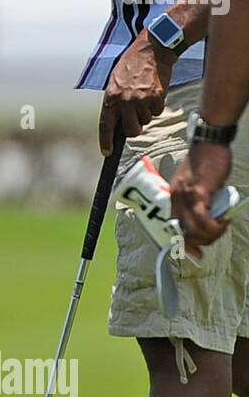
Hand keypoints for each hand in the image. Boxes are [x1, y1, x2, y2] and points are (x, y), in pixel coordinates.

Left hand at [98, 31, 175, 153]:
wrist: (152, 49)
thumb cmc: (132, 64)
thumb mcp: (115, 81)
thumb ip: (115, 101)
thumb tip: (116, 122)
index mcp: (111, 97)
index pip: (105, 125)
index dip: (106, 141)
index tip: (107, 152)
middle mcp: (125, 100)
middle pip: (131, 130)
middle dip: (134, 129)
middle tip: (136, 119)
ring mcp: (141, 99)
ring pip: (146, 121)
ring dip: (146, 112)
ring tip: (144, 95)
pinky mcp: (156, 97)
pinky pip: (157, 111)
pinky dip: (156, 105)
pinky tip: (153, 91)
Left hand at [171, 143, 232, 257]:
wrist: (209, 143)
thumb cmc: (207, 161)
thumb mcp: (200, 185)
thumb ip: (202, 201)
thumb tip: (212, 217)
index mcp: (175, 197)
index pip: (174, 228)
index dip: (185, 244)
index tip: (196, 254)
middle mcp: (176, 198)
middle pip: (184, 233)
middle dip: (202, 241)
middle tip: (218, 233)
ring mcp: (185, 196)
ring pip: (194, 229)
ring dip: (211, 234)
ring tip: (223, 225)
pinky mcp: (198, 192)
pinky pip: (202, 219)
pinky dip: (214, 226)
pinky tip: (223, 221)